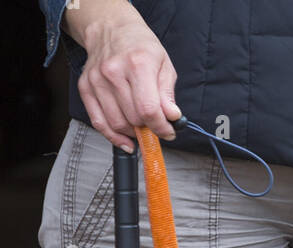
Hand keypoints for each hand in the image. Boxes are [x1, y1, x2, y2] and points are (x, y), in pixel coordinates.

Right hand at [64, 0, 180, 151]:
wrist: (110, 28)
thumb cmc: (140, 46)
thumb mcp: (163, 64)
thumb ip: (168, 94)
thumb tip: (172, 117)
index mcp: (137, 64)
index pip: (148, 109)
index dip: (161, 127)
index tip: (168, 132)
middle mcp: (114, 72)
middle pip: (133, 118)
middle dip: (148, 127)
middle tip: (154, 124)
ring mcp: (97, 80)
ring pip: (117, 124)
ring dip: (132, 132)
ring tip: (141, 126)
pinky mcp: (85, 87)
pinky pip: (98, 122)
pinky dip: (113, 136)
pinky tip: (125, 140)